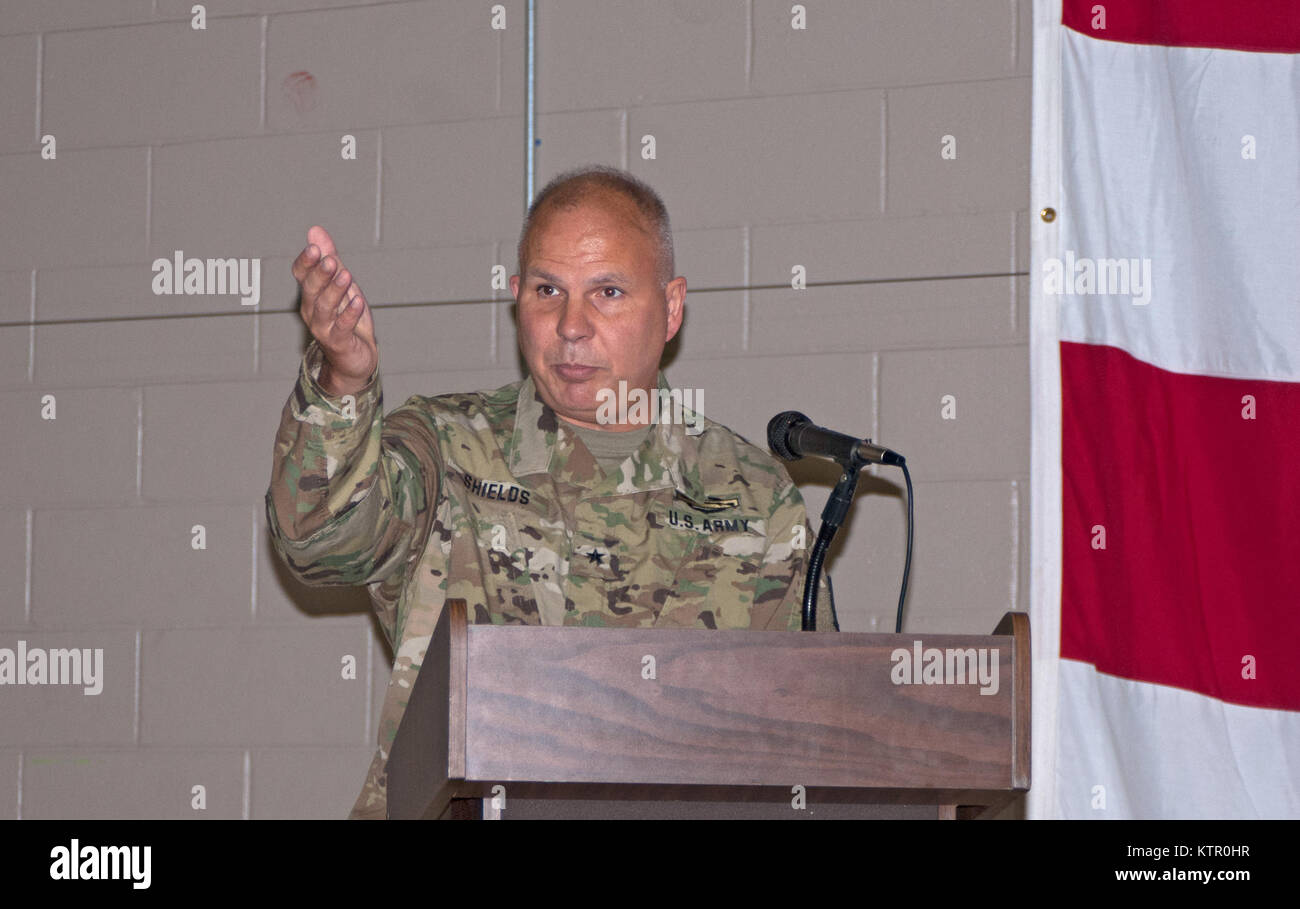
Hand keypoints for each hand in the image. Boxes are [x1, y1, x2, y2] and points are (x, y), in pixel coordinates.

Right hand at [291, 225, 377, 396]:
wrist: (355, 358)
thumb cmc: (346, 319)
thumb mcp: (341, 284)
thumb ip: (330, 258)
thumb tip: (315, 230)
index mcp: (310, 294)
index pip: (301, 275)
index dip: (306, 262)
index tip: (314, 248)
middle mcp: (312, 310)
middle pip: (311, 290)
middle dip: (320, 274)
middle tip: (330, 260)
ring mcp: (323, 328)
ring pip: (324, 308)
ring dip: (335, 291)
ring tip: (346, 276)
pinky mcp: (338, 343)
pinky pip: (341, 328)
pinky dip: (349, 315)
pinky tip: (358, 302)